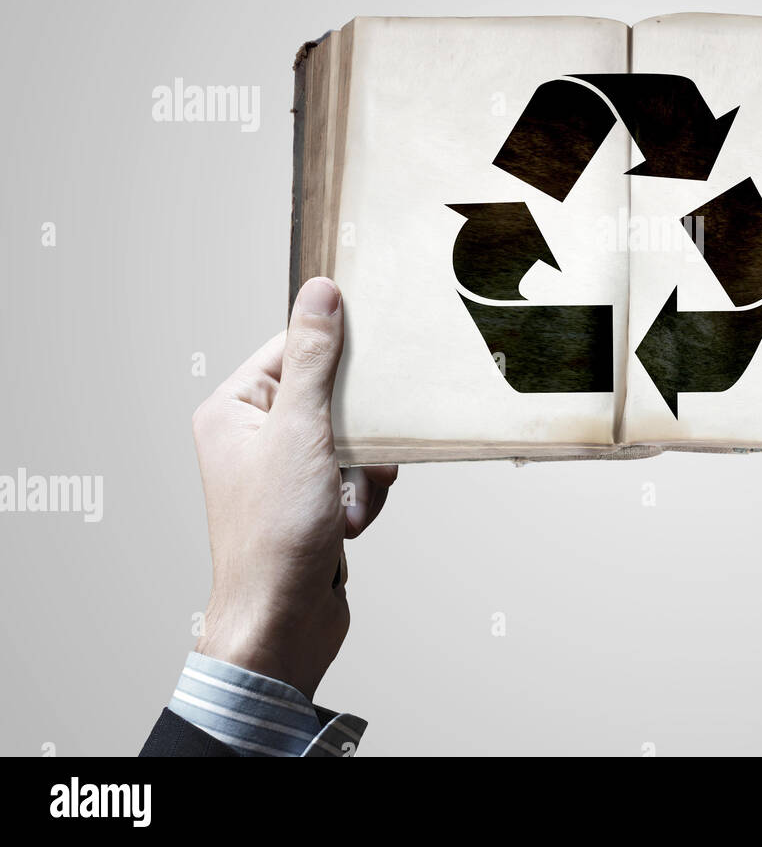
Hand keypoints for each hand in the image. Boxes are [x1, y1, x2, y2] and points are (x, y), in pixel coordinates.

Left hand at [190, 277, 396, 699]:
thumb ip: (314, 357)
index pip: (292, 348)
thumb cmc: (275, 534)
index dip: (336, 353)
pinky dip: (363, 496)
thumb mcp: (301, 430)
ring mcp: (282, 471)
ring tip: (350, 500)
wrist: (281, 623)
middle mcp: (253, 436)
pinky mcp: (310, 501)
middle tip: (363, 449)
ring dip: (365, 469)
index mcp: (233, 409)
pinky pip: (355, 474)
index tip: (374, 354)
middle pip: (330, 393)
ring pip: (352, 436)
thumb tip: (320, 292)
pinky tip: (350, 523)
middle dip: (359, 428)